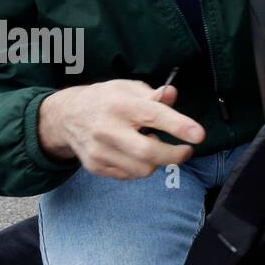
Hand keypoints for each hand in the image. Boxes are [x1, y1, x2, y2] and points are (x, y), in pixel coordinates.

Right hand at [38, 79, 205, 178]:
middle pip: (148, 152)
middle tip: (186, 151)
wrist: (65, 118)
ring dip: (157, 162)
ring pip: (142, 169)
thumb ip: (152, 94)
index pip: (152, 115)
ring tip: (151, 146)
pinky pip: (130, 176)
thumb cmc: (104, 100)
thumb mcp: (126, 88)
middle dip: (174, 155)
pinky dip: (140, 167)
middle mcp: (107, 129)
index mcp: (118, 105)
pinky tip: (134, 154)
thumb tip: (172, 95)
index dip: (178, 126)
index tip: (199, 135)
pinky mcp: (96, 167)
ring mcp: (100, 151)